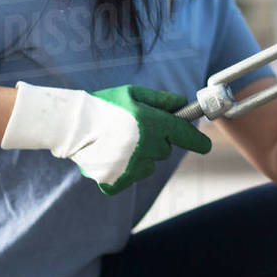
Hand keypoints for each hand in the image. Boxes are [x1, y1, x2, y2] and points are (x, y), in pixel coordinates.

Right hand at [1, 82, 210, 195]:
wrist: (71, 124)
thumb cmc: (105, 105)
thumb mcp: (135, 94)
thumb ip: (162, 100)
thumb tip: (184, 104)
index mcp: (153, 124)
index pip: (186, 136)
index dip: (198, 142)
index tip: (204, 146)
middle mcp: (145, 147)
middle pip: (164, 151)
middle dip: (156, 141)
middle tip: (134, 131)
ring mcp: (130, 167)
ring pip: (148, 166)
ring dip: (140, 157)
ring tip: (118, 143)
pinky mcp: (115, 181)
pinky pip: (129, 179)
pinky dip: (122, 172)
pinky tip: (109, 157)